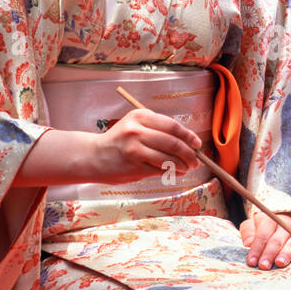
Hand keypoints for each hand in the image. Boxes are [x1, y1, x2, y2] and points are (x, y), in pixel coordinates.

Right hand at [86, 107, 201, 183]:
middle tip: (196, 161)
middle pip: (173, 143)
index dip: (188, 136)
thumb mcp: (136, 125)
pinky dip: (172, 172)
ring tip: (187, 168)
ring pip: (169, 158)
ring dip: (183, 165)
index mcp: (140, 116)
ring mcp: (135, 149)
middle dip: (190, 154)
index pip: (172, 126)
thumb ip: (158, 129)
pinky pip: (160, 170)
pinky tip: (175, 172)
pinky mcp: (134, 167)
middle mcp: (137, 131)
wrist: (93, 156)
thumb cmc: (120, 141)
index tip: (197, 144)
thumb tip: (189, 142)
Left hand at [240, 210, 290, 269]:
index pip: (263, 235)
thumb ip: (248, 232)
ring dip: (286, 253)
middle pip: (277, 240)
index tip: (252, 261)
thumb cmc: (265, 227)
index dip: (257, 248)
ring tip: (279, 263)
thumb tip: (248, 243)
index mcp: (269, 220)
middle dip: (270, 253)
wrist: (287, 220)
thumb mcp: (252, 225)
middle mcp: (285, 226)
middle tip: (264, 266)